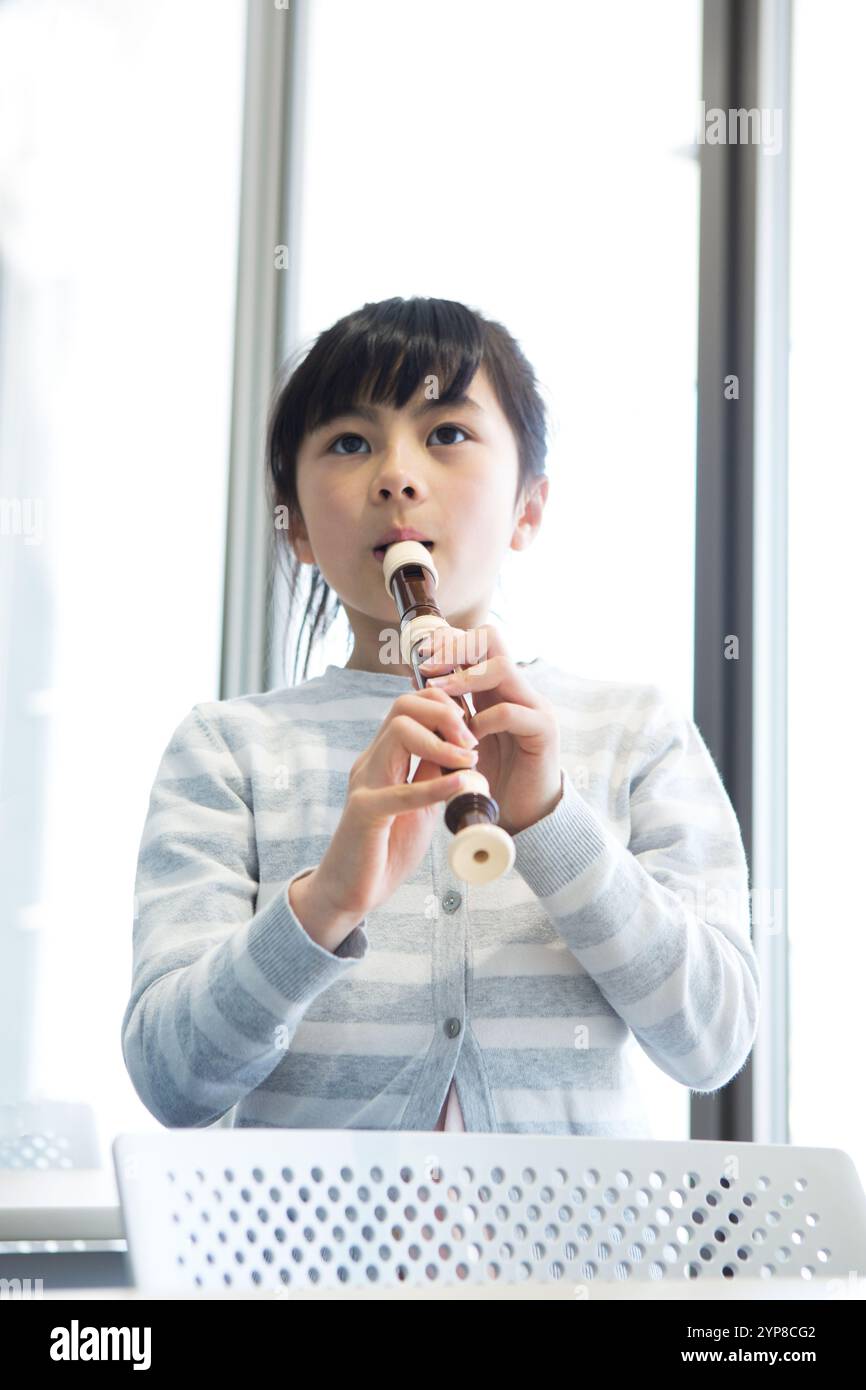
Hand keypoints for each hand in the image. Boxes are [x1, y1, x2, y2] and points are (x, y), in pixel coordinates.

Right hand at [313, 685, 480, 924]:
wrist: (349, 890)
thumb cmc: (384, 848)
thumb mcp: (420, 804)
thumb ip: (434, 776)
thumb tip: (461, 751)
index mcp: (384, 757)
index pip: (410, 706)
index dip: (444, 707)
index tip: (471, 731)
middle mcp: (372, 762)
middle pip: (404, 706)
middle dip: (444, 713)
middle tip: (472, 740)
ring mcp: (365, 784)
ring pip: (400, 731)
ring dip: (442, 740)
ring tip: (468, 760)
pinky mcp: (364, 813)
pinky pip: (401, 791)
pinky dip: (435, 785)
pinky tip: (460, 784)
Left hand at [418, 623, 561, 835]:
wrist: (524, 813)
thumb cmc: (490, 775)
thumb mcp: (462, 736)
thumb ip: (448, 710)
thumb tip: (415, 682)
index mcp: (497, 687)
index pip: (478, 640)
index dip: (448, 642)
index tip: (419, 656)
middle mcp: (518, 688)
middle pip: (492, 638)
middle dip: (455, 647)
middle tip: (427, 666)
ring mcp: (535, 706)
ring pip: (501, 667)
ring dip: (464, 679)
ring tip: (437, 693)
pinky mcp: (544, 731)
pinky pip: (510, 712)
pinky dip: (483, 721)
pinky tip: (468, 738)